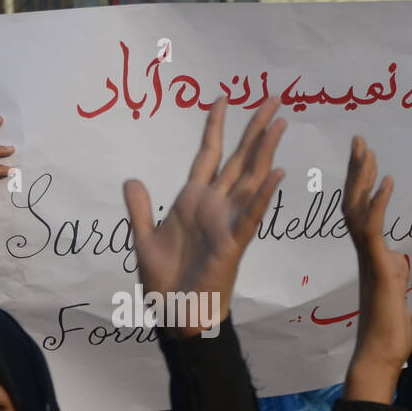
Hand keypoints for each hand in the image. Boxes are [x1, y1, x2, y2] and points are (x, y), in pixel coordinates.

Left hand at [123, 98, 285, 337]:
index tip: (223, 97)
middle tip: (275, 97)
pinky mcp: (233, 243)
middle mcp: (215, 205)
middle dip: (256, 128)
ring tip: (280, 123)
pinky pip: (251, 215)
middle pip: (240, 158)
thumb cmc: (165, 280)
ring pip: (252, 179)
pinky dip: (263, 195)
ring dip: (266, 152)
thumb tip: (131, 180)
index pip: (210, 154)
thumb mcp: (144, 238)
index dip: (216, 126)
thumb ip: (139, 208)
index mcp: (194, 200)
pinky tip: (277, 174)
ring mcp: (227, 222)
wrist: (176, 313)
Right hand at [341, 137, 411, 402]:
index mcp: (369, 257)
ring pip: (358, 210)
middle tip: (359, 140)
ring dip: (362, 178)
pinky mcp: (378, 268)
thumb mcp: (396, 292)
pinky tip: (387, 182)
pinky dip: (379, 203)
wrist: (381, 356)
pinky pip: (373, 229)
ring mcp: (369, 260)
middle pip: (354, 203)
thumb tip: (398, 258)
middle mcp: (364, 254)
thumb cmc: (388, 331)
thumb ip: (394, 271)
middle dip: (357, 170)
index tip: (365, 158)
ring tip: (366, 150)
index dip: (361, 184)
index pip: (360, 212)